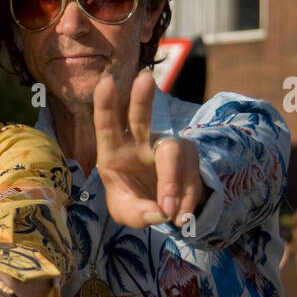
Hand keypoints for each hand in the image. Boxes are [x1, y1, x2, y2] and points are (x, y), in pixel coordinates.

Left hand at [93, 69, 206, 227]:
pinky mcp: (189, 156)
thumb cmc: (136, 204)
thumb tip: (160, 211)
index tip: (105, 82)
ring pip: (172, 153)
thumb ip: (138, 214)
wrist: (164, 209)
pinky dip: (187, 199)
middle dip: (141, 98)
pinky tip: (182, 217)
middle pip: (140, 117)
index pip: (107, 126)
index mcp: (114, 153)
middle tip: (144, 79)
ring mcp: (166, 146)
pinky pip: (190, 175)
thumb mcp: (128, 214)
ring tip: (170, 214)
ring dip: (171, 184)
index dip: (105, 105)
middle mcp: (140, 143)